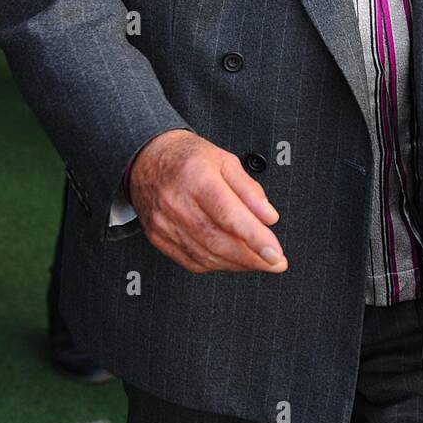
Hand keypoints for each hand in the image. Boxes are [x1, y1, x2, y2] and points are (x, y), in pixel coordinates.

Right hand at [129, 129, 287, 274]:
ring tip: (258, 260)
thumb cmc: (188, 158)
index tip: (275, 254)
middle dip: (252, 257)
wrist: (146, 159)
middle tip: (275, 261)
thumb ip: (249, 190)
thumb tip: (269, 218)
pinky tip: (232, 259)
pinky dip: (217, 264)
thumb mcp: (225, 160)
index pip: (228, 215)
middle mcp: (177, 202)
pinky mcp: (158, 238)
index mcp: (196, 177)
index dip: (254, 238)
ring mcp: (164, 223)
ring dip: (237, 264)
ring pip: (206, 256)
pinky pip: (192, 261)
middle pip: (218, 241)